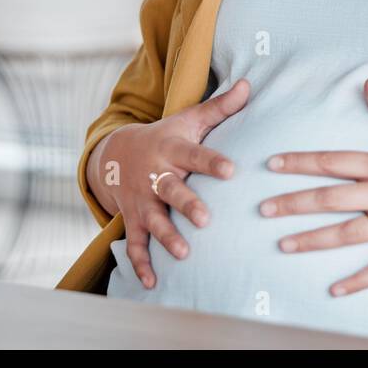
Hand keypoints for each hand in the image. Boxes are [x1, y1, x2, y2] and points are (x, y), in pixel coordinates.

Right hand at [99, 79, 249, 288]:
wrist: (116, 153)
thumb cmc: (166, 136)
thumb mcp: (189, 119)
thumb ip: (220, 107)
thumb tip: (250, 85)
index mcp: (172, 149)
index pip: (195, 155)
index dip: (212, 162)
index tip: (231, 170)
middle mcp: (155, 175)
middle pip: (172, 191)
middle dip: (187, 205)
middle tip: (204, 219)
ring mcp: (142, 201)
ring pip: (154, 220)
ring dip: (167, 237)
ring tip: (183, 253)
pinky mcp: (133, 219)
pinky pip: (135, 244)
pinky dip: (140, 264)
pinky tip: (152, 283)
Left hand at [258, 77, 367, 296]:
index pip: (333, 162)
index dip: (300, 162)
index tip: (272, 164)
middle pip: (331, 199)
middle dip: (294, 203)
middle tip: (264, 209)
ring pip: (347, 233)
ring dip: (313, 239)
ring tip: (283, 244)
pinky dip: (357, 281)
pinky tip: (333, 289)